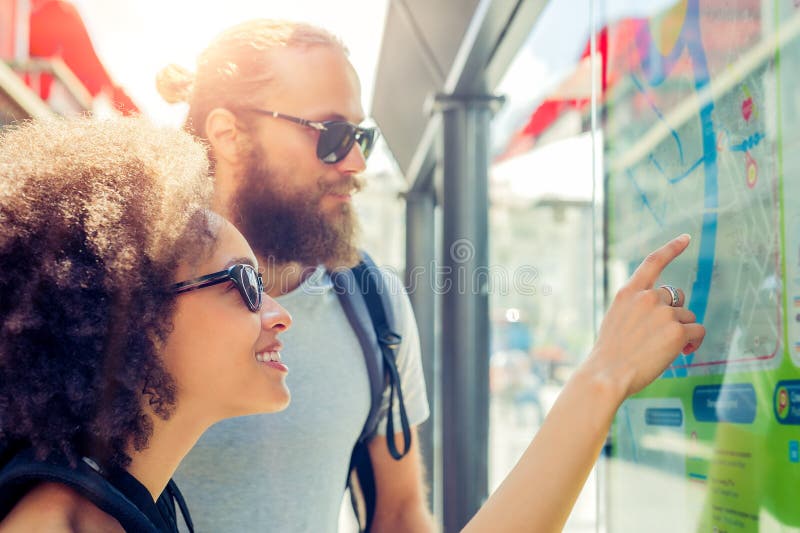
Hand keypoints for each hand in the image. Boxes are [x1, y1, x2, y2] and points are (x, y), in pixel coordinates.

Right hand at [586, 234, 705, 398]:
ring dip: (682, 331)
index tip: (687, 238)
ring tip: (664, 349)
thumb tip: (669, 310)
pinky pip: (697, 331)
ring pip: (688, 317)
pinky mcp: (678, 331)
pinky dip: (693, 342)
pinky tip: (682, 353)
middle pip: (677, 297)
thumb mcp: (617, 319)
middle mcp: (647, 297)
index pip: (653, 262)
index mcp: (628, 292)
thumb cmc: (610, 353)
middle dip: (675, 314)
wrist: (607, 374)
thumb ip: (638, 307)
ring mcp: (663, 313)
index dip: (672, 248)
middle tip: (662, 336)